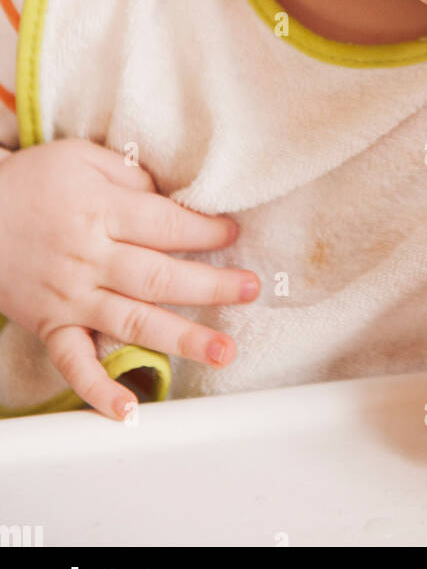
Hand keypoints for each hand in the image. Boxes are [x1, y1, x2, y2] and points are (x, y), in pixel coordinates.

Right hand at [0, 139, 259, 420]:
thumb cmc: (34, 180)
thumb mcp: (84, 158)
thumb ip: (131, 176)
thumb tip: (171, 198)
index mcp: (102, 212)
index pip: (166, 225)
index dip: (205, 231)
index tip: (234, 235)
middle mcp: (90, 258)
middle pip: (159, 276)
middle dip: (211, 285)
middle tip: (250, 290)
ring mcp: (70, 297)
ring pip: (133, 321)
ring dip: (181, 338)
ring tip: (223, 351)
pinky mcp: (50, 325)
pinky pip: (74, 363)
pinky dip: (99, 390)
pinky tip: (128, 410)